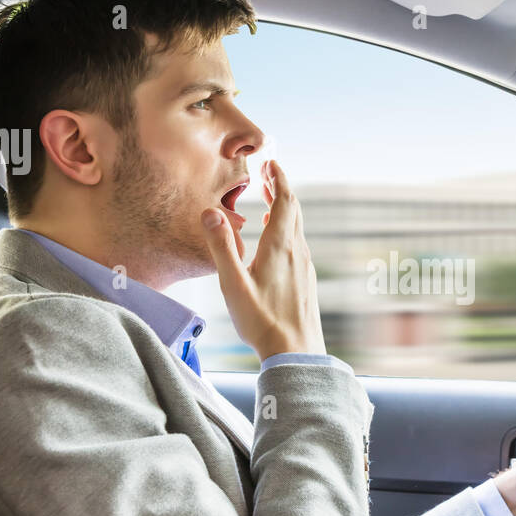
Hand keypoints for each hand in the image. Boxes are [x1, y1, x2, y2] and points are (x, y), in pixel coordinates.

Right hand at [201, 159, 326, 359]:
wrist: (297, 352)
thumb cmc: (262, 321)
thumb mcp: (234, 283)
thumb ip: (221, 246)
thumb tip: (209, 212)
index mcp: (280, 247)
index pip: (285, 201)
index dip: (279, 179)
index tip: (272, 163)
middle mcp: (297, 252)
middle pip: (294, 211)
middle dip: (281, 189)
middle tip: (269, 174)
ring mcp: (304, 267)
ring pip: (297, 228)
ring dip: (284, 210)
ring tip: (269, 200)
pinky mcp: (306, 281)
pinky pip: (297, 245)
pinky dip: (287, 230)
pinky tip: (277, 240)